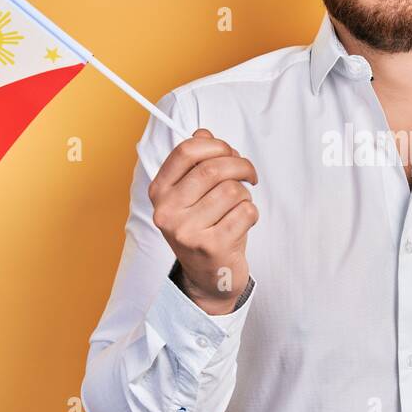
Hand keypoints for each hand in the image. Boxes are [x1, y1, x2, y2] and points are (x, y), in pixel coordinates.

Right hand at [148, 128, 259, 314]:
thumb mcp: (193, 196)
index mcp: (160, 192)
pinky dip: (251, 214)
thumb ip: (197, 163)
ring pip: (232, 191)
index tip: (230, 152)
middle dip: (241, 165)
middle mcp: (167, 211)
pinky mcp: (211, 247)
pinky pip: (245, 212)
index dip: (216, 145)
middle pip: (213, 168)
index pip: (187, 151)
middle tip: (250, 174)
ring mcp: (187, 231)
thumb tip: (204, 132)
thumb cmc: (205, 228)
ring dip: (245, 195)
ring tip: (239, 207)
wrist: (209, 278)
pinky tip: (242, 225)